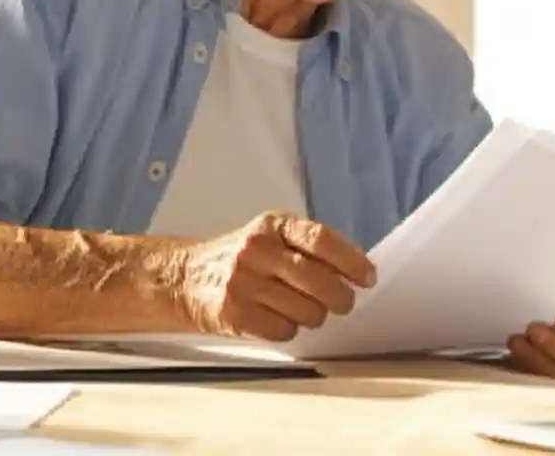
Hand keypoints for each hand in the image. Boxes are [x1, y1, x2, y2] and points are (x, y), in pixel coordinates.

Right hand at [174, 211, 375, 340]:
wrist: (186, 277)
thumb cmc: (242, 258)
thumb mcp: (272, 236)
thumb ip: (309, 247)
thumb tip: (356, 270)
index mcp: (273, 224)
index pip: (322, 240)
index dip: (352, 261)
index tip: (368, 277)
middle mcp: (257, 249)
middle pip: (319, 280)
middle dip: (341, 298)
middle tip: (343, 302)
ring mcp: (243, 282)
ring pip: (307, 311)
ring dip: (315, 316)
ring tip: (304, 309)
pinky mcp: (234, 313)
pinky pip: (284, 331)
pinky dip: (290, 330)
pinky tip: (279, 318)